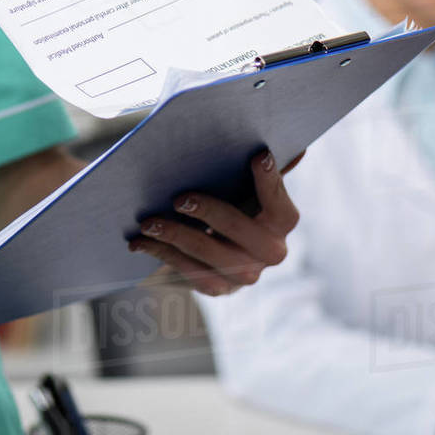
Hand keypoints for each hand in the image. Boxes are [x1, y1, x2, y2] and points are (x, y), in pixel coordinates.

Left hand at [128, 150, 301, 295]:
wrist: (232, 251)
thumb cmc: (241, 204)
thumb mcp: (252, 187)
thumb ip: (267, 170)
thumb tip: (294, 146)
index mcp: (283, 220)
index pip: (279, 200)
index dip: (270, 180)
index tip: (257, 155)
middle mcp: (271, 251)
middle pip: (239, 229)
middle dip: (209, 213)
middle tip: (179, 199)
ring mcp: (246, 274)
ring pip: (208, 254)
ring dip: (174, 236)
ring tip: (147, 222)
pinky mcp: (220, 288)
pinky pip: (189, 273)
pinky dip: (162, 255)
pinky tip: (140, 243)